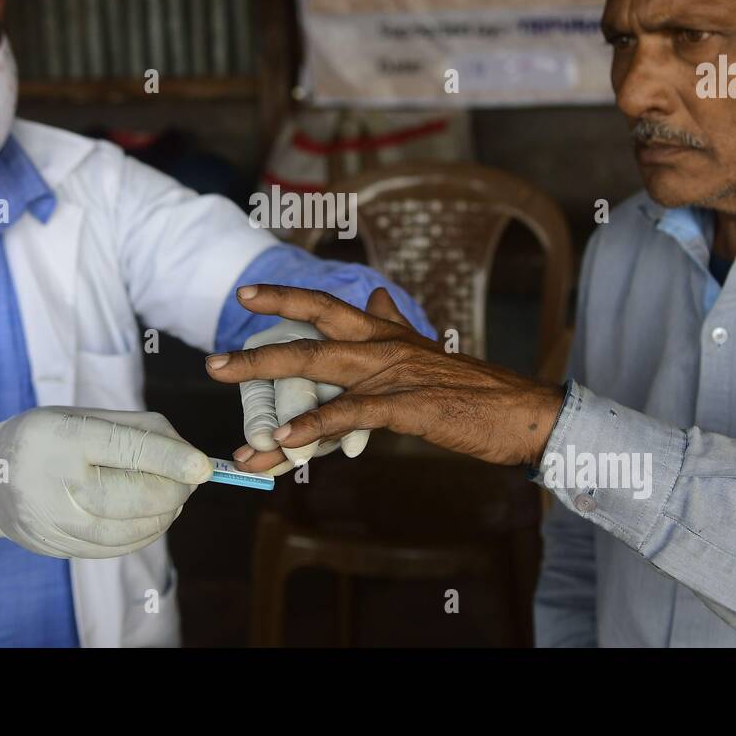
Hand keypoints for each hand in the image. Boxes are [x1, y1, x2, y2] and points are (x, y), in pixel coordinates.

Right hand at [0, 407, 211, 557]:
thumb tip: (191, 460)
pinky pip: (115, 549)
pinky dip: (144, 534)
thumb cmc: (48, 437)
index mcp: (62, 438)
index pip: (126, 450)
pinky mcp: (57, 548)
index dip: (171, 460)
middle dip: (174, 490)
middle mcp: (54, 482)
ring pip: (130, 530)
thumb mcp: (85, 416)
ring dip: (164, 514)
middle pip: (134, 497)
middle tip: (188, 480)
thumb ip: (140, 431)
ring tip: (171, 497)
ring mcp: (53, 522)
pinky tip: (151, 518)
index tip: (204, 467)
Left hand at [206, 285, 566, 466]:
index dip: (285, 298)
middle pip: (309, 334)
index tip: (246, 296)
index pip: (327, 306)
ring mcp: (394, 372)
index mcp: (385, 333)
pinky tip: (287, 440)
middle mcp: (383, 345)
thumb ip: (393, 324)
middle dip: (258, 352)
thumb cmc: (474, 389)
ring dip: (272, 387)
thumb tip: (376, 297)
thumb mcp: (427, 349)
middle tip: (213, 364)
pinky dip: (316, 424)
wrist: (522, 412)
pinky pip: (351, 413)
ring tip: (236, 408)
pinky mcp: (408, 405)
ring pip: (320, 369)